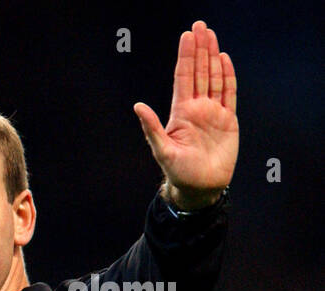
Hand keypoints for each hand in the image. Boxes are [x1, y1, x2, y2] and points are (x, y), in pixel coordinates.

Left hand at [133, 20, 238, 209]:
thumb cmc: (178, 172)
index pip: (183, 78)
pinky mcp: (228, 119)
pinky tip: (224, 59)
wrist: (200, 187)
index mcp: (180, 112)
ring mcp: (213, 112)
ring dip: (213, 56)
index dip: (185, 57)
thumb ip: (152, 128)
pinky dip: (228, 75)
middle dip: (199, 49)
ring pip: (214, 77)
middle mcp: (197, 108)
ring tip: (211, 35)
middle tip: (199, 25)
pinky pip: (229, 92)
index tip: (187, 36)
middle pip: (199, 72)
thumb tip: (137, 106)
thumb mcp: (162, 150)